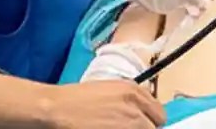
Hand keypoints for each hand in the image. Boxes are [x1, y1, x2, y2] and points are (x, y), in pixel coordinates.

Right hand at [43, 80, 164, 127]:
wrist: (56, 109)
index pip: (159, 114)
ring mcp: (129, 123)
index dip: (150, 121)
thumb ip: (129, 100)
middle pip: (154, 127)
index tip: (141, 125)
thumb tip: (141, 114)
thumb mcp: (108, 89)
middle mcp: (135, 106)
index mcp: (133, 91)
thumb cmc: (76, 99)